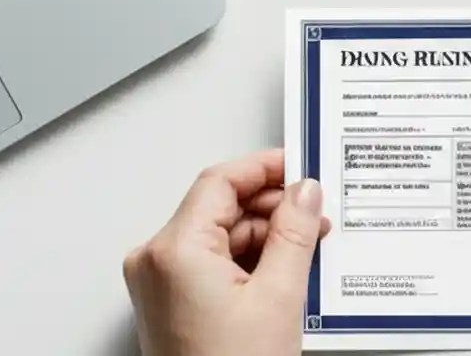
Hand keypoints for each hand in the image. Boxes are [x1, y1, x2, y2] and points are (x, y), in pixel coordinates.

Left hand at [123, 149, 331, 355]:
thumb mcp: (278, 297)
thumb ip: (293, 233)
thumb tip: (303, 193)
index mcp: (174, 250)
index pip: (221, 182)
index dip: (265, 168)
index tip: (300, 167)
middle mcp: (156, 261)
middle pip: (220, 208)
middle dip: (272, 208)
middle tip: (314, 213)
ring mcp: (159, 283)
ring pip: (219, 236)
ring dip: (264, 236)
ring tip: (306, 249)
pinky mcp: (170, 303)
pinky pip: (211, 262)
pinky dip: (248, 261)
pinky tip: (283, 272)